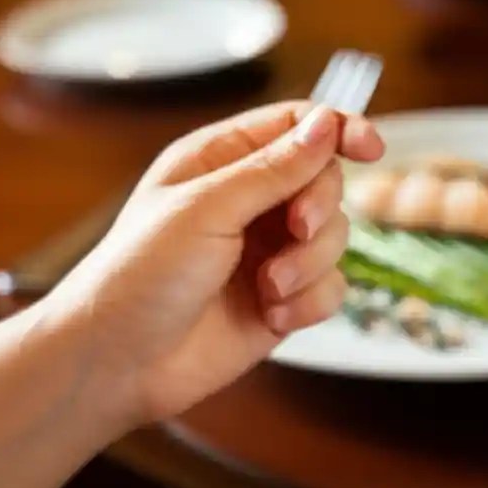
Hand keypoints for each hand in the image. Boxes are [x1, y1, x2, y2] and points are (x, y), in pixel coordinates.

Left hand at [40, 101, 383, 424]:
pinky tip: (273, 316)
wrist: (116, 364)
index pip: (297, 126)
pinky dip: (310, 301)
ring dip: (310, 263)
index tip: (371, 148)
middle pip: (326, 180)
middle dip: (320, 207)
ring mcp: (268, 251)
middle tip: (294, 230)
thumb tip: (328, 123)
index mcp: (222, 161)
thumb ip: (274, 169)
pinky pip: (331, 287)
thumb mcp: (207, 209)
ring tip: (269, 289)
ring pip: (335, 236)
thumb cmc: (139, 275)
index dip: (338, 130)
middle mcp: (249, 201)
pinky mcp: (282, 299)